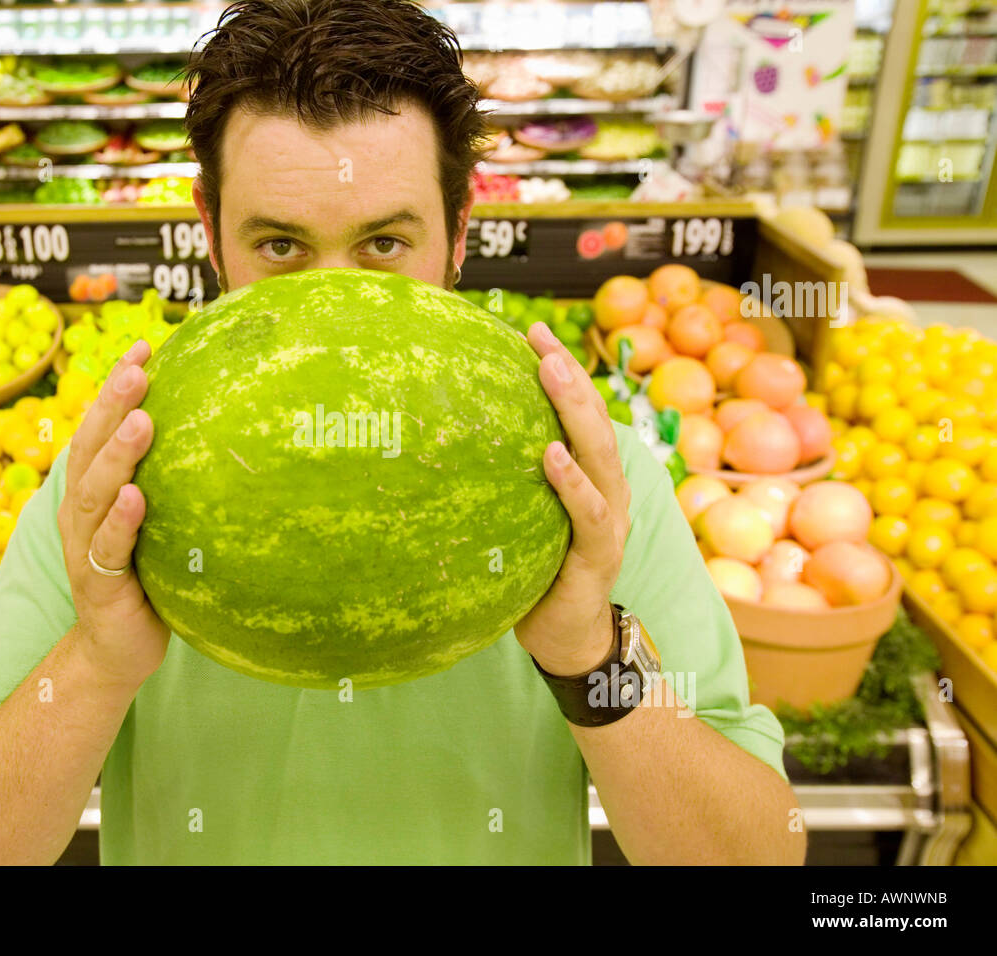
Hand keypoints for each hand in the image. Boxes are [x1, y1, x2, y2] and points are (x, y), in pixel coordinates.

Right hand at [58, 341, 169, 686]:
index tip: (143, 346)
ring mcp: (85, 550)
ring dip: (116, 455)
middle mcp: (79, 514)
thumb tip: (230, 436)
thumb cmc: (145, 581)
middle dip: (112, 405)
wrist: (113, 654)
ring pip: (93, 494)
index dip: (115, 388)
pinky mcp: (99, 587)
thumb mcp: (158, 526)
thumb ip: (172, 486)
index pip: (98, 428)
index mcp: (90, 493)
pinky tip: (137, 497)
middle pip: (89, 449)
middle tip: (138, 368)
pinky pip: (109, 551)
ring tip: (142, 420)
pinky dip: (121, 522)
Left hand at [515, 323, 631, 677]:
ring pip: (597, 454)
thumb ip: (501, 483)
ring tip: (549, 372)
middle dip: (567, 375)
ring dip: (573, 410)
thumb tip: (437, 445)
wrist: (566, 638)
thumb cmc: (536, 573)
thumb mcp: (518, 519)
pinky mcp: (598, 553)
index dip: (561, 369)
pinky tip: (551, 456)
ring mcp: (609, 519)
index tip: (529, 330)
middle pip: (592, 420)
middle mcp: (607, 488)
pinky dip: (572, 482)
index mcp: (589, 476)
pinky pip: (588, 512)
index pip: (578, 412)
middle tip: (538, 338)